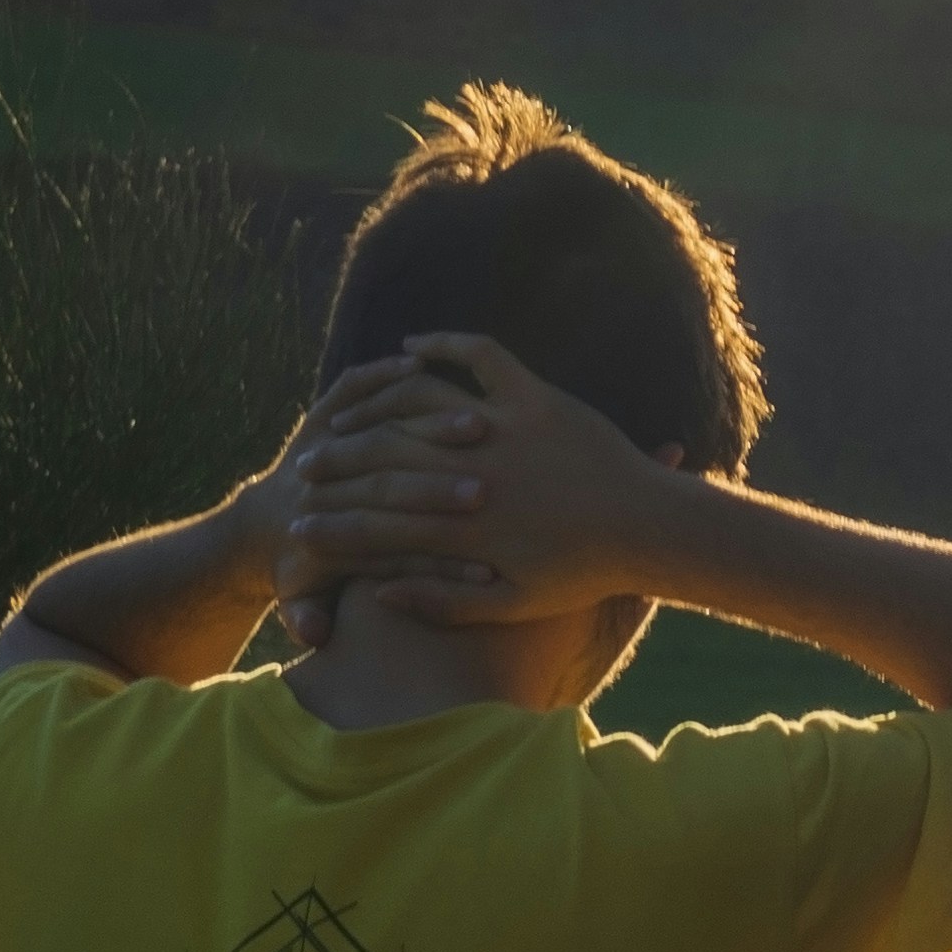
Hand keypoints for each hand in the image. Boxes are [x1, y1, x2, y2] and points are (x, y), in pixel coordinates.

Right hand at [282, 332, 690, 629]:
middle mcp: (477, 469)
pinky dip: (441, 347)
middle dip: (338, 461)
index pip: (376, 522)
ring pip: (420, 401)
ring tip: (346, 416)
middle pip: (385, 455)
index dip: (331, 525)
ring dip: (376, 406)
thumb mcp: (512, 604)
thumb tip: (382, 590)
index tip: (298, 525)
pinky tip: (411, 349)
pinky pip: (479, 357)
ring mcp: (506, 426)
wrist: (653, 529)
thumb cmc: (585, 574)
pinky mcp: (535, 397)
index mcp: (465, 526)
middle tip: (306, 463)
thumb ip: (443, 601)